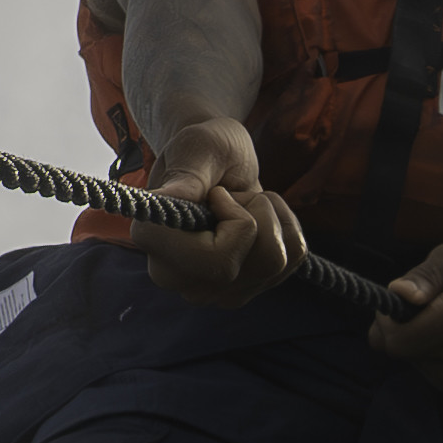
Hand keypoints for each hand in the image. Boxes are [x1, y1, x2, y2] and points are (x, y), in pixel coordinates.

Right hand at [127, 118, 303, 306]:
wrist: (219, 165)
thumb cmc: (205, 149)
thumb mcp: (199, 149)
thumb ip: (187, 177)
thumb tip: (165, 201)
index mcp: (153, 240)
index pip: (217, 260)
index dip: (235, 219)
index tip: (219, 193)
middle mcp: (174, 276)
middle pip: (254, 265)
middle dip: (259, 216)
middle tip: (234, 194)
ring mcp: (207, 290)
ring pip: (275, 263)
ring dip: (273, 219)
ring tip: (245, 202)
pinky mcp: (237, 292)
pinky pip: (290, 263)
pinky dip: (285, 230)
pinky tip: (258, 218)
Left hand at [368, 242, 442, 389]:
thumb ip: (425, 274)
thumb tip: (398, 294)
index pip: (400, 339)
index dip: (387, 320)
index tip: (398, 301)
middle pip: (402, 352)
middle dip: (399, 329)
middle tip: (419, 308)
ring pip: (412, 363)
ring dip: (415, 342)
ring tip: (440, 320)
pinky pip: (427, 372)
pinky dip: (427, 355)